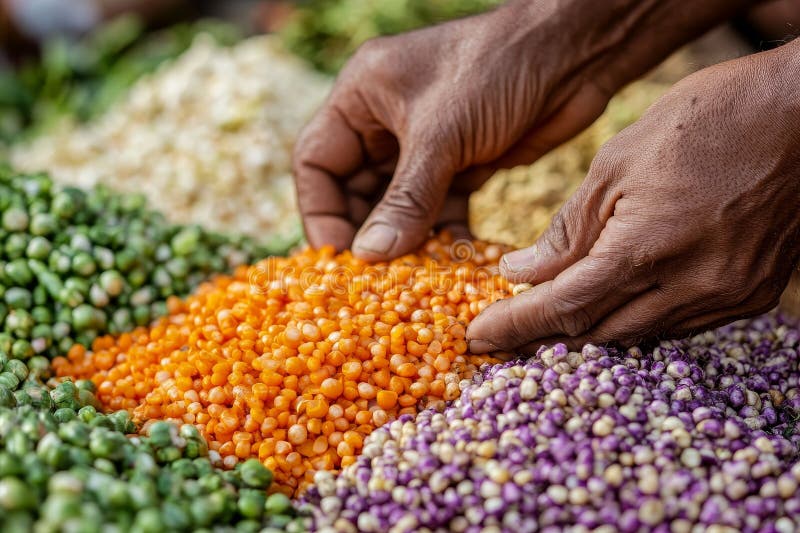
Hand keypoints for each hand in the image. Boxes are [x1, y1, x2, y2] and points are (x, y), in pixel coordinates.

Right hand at [292, 1, 622, 260]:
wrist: (572, 52)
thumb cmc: (496, 69)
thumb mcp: (441, 134)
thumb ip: (406, 198)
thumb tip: (370, 255)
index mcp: (360, 98)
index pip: (317, 163)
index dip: (321, 212)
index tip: (336, 256)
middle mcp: (386, 123)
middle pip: (357, 191)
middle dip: (367, 234)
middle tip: (374, 279)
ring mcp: (425, 145)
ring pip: (400, 206)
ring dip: (406, 242)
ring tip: (411, 281)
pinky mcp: (463, 163)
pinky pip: (439, 208)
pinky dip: (443, 234)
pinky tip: (451, 263)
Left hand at [467, 41, 799, 353]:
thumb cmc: (708, 121)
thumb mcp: (619, 161)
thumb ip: (569, 228)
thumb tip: (523, 271)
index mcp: (649, 246)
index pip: (565, 304)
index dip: (516, 325)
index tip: (479, 338)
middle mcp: (692, 284)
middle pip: (598, 332)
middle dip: (544, 338)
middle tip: (505, 336)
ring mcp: (728, 295)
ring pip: (639, 335)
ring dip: (589, 333)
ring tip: (548, 326)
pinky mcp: (752, 295)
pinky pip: (679, 326)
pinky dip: (636, 321)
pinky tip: (612, 310)